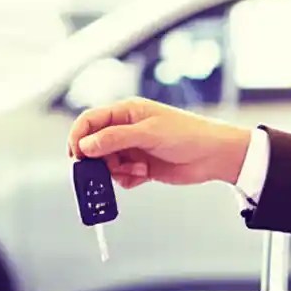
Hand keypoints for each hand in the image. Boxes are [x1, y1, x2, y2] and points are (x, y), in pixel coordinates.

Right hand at [68, 97, 251, 188]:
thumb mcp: (147, 133)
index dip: (78, 137)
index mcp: (125, 112)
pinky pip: (121, 177)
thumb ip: (114, 138)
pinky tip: (145, 175)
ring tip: (137, 170)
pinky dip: (128, 179)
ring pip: (107, 164)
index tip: (77, 156)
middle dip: (98, 160)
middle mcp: (126, 129)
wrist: (213, 156)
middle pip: (94, 145)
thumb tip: (85, 145)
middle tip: (107, 169)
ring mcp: (133, 148)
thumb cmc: (186, 134)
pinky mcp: (141, 166)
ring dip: (117, 171)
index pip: (89, 120)